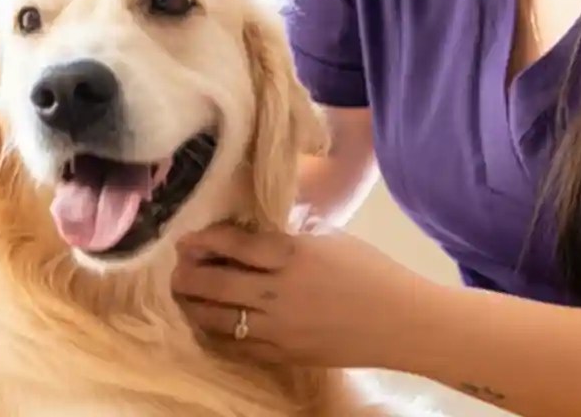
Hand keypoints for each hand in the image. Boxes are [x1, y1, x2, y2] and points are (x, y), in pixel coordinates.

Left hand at [170, 221, 427, 367]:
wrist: (402, 323)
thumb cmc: (372, 272)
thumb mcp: (332, 237)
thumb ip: (292, 233)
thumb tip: (256, 227)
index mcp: (292, 254)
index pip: (233, 245)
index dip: (203, 241)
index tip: (186, 239)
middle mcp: (278, 291)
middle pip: (214, 282)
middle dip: (187, 274)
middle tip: (178, 267)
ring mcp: (278, 327)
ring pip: (216, 318)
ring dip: (192, 304)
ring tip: (184, 294)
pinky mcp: (283, 354)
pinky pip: (235, 346)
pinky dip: (214, 334)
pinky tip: (206, 324)